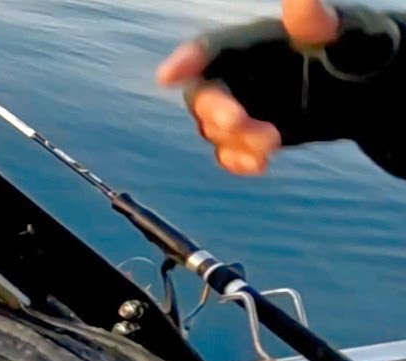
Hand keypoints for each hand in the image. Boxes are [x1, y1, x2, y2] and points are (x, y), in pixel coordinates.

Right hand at [157, 0, 338, 174]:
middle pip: (204, 95)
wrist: (368, 88)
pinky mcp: (247, 138)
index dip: (185, 61)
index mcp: (247, 46)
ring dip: (235, 140)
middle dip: (215, 111)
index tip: (167, 76)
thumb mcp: (340, 32)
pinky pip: (229, 154)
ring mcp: (239, 109)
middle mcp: (234, 77)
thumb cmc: (353, 47)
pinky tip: (259, 164)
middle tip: (238, 121)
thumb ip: (314, 20)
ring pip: (215, 130)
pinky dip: (239, 161)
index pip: (208, 51)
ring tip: (271, 143)